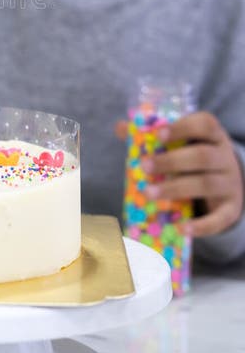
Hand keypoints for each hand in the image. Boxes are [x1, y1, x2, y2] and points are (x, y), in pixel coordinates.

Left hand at [116, 112, 244, 236]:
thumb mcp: (182, 145)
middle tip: (145, 167)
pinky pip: (220, 218)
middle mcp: (225, 158)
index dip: (182, 128)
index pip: (204, 124)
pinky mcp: (231, 209)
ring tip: (149, 193)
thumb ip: (152, 136)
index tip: (158, 134)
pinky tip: (183, 228)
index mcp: (213, 136)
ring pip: (206, 184)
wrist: (228, 187)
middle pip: (202, 156)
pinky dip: (202, 225)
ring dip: (175, 189)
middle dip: (171, 161)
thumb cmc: (195, 161)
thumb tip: (120, 127)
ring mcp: (230, 184)